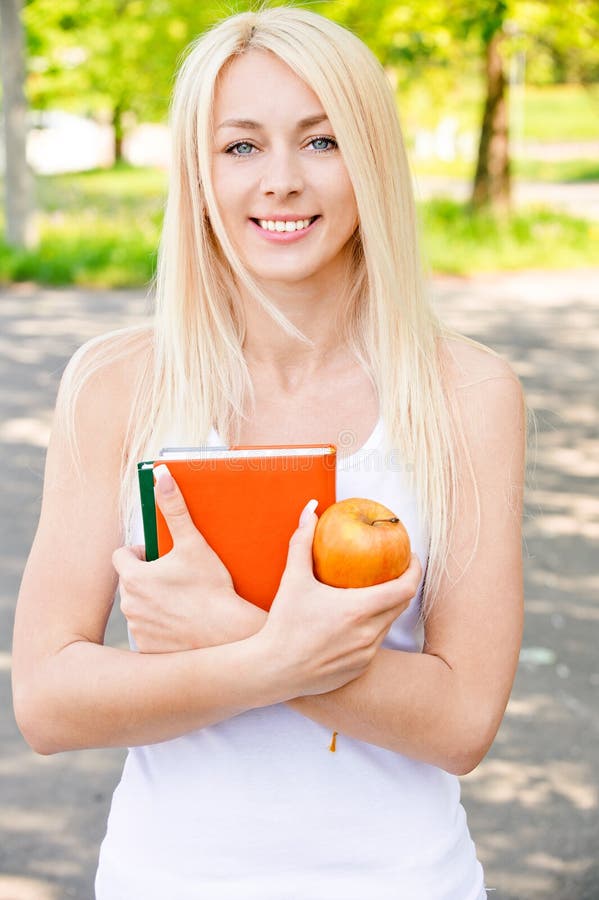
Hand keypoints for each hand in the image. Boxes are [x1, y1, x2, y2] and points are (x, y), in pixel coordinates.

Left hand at [112, 465, 265, 652]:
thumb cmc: (213, 588)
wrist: (229, 636)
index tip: (159, 555)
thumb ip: (175, 508)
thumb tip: (161, 475)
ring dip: (153, 603)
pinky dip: (160, 628)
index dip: (140, 553)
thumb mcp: (194, 544)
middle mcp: (129, 605)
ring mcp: (138, 630)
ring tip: (182, 601)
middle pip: (130, 582)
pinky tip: (182, 624)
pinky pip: (149, 634)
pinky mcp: (149, 651)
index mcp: (134, 577)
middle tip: (176, 577)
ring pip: (139, 608)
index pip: (121, 556)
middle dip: (148, 578)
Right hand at [258, 500, 421, 698]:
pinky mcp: (359, 669)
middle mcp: (369, 633)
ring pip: (387, 625)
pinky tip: (357, 621)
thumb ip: (302, 541)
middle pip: (401, 605)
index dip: (414, 570)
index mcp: (360, 609)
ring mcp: (366, 654)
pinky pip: (374, 645)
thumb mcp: (293, 579)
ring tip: (375, 593)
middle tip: (394, 569)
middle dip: (403, 586)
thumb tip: (310, 508)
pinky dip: (372, 629)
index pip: (405, 588)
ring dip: (386, 608)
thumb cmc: (284, 623)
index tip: (411, 557)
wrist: (273, 670)